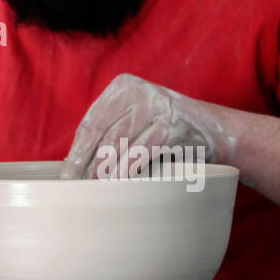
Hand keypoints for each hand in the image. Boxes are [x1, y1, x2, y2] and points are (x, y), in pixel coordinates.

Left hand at [61, 73, 237, 178]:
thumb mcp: (136, 120)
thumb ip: (110, 132)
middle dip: (86, 165)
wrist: (214, 131)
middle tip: (76, 190)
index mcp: (123, 87)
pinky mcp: (174, 126)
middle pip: (102, 133)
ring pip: (119, 143)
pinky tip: (117, 186)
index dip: (77, 153)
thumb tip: (72, 165)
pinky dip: (126, 171)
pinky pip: (141, 152)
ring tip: (93, 192)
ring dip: (104, 171)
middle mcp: (139, 91)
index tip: (66, 178)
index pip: (91, 123)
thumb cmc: (166, 131)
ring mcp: (158, 106)